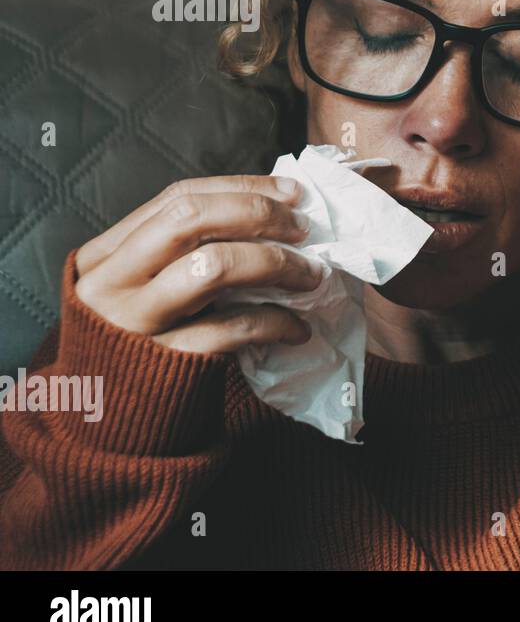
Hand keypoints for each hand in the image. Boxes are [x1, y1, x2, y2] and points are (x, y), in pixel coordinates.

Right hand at [73, 176, 324, 354]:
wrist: (112, 432)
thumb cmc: (143, 347)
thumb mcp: (141, 291)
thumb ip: (183, 254)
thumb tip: (273, 212)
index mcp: (105, 255)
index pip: (178, 198)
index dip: (241, 189)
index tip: (292, 193)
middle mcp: (109, 284)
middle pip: (190, 219)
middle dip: (258, 215)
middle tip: (303, 228)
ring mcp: (135, 324)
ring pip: (213, 266)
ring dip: (277, 263)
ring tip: (312, 276)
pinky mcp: (168, 363)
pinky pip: (234, 328)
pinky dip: (277, 321)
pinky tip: (298, 328)